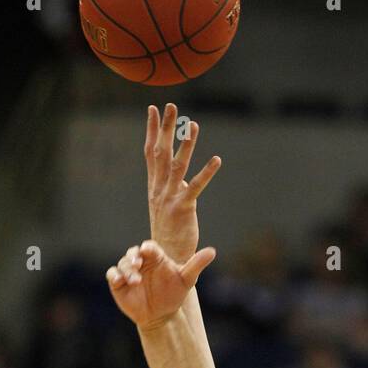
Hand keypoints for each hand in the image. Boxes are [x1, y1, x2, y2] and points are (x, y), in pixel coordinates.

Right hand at [106, 239, 215, 328]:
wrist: (162, 315)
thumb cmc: (174, 294)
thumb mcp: (187, 279)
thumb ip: (197, 264)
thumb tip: (212, 251)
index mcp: (155, 257)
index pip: (150, 247)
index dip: (148, 247)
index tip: (148, 250)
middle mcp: (141, 261)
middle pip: (133, 253)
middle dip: (133, 257)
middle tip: (137, 264)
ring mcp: (128, 271)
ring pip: (123, 263)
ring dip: (126, 270)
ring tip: (135, 281)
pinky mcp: (118, 283)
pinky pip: (112, 275)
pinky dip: (114, 276)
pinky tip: (120, 281)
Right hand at [145, 103, 221, 263]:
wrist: (166, 262)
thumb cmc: (167, 236)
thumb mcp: (165, 207)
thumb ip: (172, 188)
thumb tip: (182, 176)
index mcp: (154, 187)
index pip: (150, 152)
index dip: (151, 130)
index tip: (152, 109)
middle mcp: (159, 189)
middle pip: (160, 152)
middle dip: (165, 128)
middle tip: (170, 105)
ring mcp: (170, 198)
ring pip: (177, 165)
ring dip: (186, 144)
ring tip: (194, 125)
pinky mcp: (183, 209)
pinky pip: (196, 188)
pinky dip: (206, 173)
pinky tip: (217, 159)